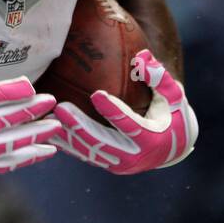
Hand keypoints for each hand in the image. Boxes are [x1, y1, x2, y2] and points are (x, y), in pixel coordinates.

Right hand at [0, 33, 59, 182]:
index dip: (11, 92)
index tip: (30, 86)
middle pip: (5, 119)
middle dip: (31, 110)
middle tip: (51, 101)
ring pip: (12, 142)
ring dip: (36, 134)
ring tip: (55, 125)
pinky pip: (11, 161)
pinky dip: (31, 156)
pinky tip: (49, 149)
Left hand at [50, 49, 197, 173]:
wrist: (173, 148)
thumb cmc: (173, 115)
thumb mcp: (173, 96)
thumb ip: (160, 77)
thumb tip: (142, 56)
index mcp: (152, 139)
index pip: (130, 125)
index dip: (113, 111)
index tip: (97, 94)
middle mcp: (135, 157)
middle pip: (103, 143)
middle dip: (80, 127)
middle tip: (61, 108)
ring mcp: (120, 165)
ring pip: (90, 152)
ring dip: (68, 136)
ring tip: (49, 118)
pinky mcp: (110, 166)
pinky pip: (86, 156)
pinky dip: (69, 145)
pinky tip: (51, 130)